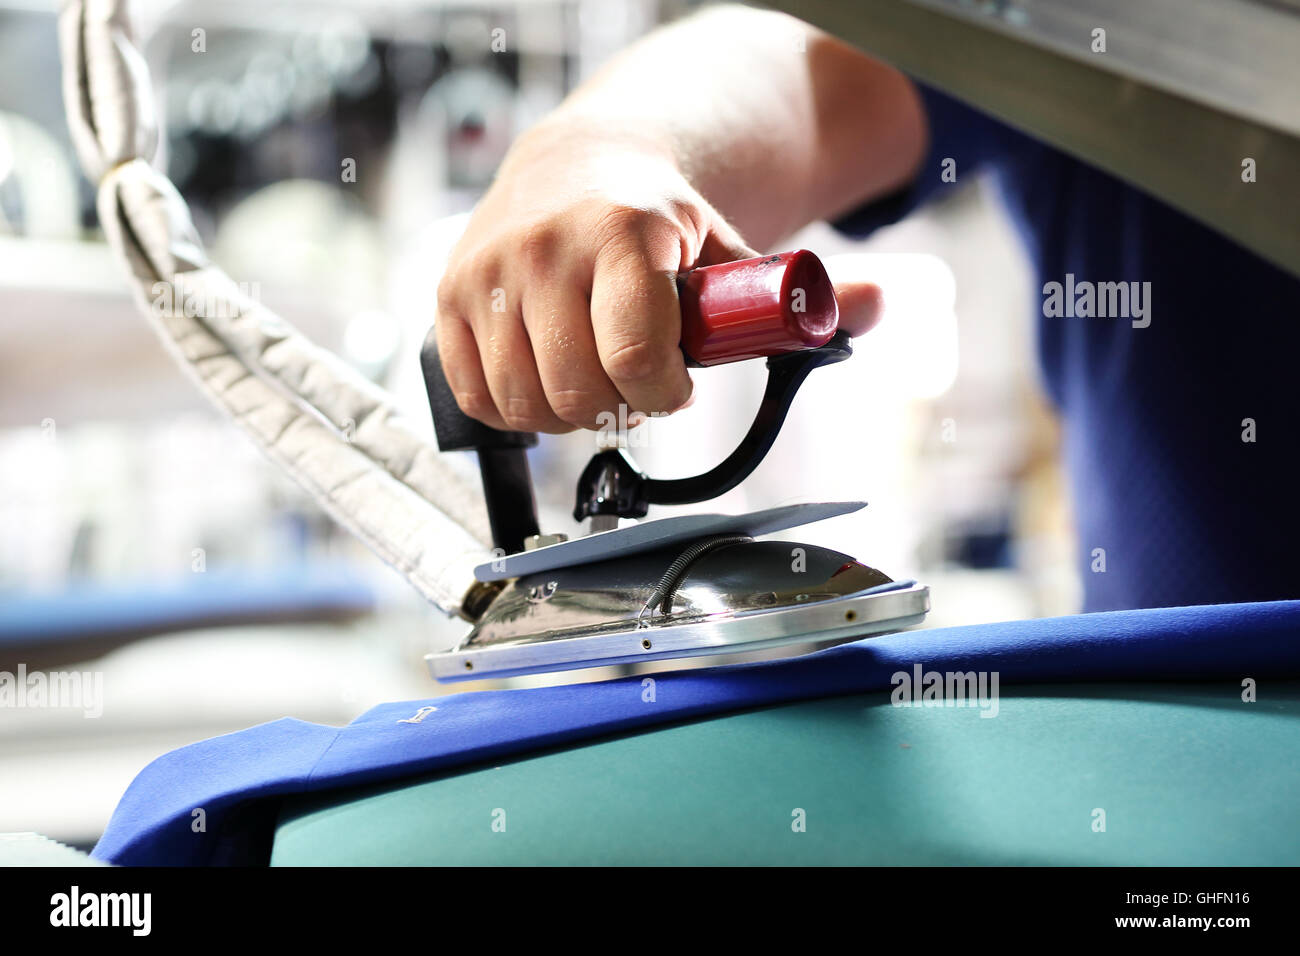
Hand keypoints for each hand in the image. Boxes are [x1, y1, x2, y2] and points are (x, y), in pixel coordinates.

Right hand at [434, 118, 883, 433]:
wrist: (576, 165)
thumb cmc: (660, 223)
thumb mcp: (730, 253)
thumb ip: (798, 292)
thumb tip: (873, 307)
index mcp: (624, 230)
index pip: (637, 357)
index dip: (663, 394)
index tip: (675, 386)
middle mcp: (545, 246)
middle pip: (580, 393)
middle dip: (617, 406)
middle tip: (632, 383)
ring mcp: (487, 273)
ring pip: (526, 404)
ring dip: (567, 412)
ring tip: (591, 377)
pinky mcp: (447, 298)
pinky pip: (476, 396)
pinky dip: (515, 405)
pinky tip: (544, 374)